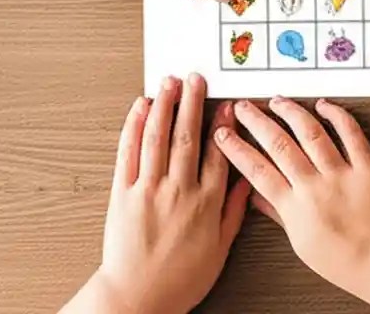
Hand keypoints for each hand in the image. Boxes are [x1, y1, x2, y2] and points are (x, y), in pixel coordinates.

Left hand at [72, 75, 250, 313]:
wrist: (137, 298)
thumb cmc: (179, 280)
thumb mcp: (220, 249)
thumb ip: (234, 212)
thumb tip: (247, 183)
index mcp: (207, 204)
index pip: (219, 153)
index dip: (223, 124)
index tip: (226, 105)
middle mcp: (179, 191)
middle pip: (187, 135)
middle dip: (192, 102)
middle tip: (196, 78)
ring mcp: (148, 190)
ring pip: (157, 136)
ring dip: (164, 104)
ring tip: (168, 82)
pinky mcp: (122, 194)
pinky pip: (128, 152)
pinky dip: (133, 126)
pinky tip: (139, 108)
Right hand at [213, 98, 369, 298]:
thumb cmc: (346, 260)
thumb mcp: (302, 244)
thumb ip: (279, 215)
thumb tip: (256, 197)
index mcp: (294, 207)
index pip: (256, 170)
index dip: (236, 149)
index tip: (223, 134)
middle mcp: (313, 185)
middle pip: (278, 144)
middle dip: (256, 121)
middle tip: (242, 107)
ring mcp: (340, 173)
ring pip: (309, 133)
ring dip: (290, 112)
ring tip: (276, 100)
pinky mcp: (366, 166)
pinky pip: (350, 133)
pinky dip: (336, 115)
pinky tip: (323, 104)